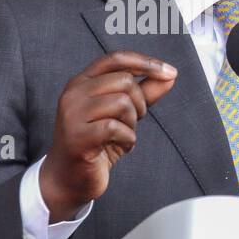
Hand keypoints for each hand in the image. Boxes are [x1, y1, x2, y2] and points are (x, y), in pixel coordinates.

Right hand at [40, 51, 176, 221]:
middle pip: (124, 81)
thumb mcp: (122, 115)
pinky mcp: (77, 136)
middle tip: (133, 123)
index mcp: (82, 82)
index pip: (116, 59)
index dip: (146, 63)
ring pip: (122, 103)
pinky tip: (121, 147)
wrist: (67, 179)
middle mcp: (74, 92)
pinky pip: (116, 128)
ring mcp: (72, 114)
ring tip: (124, 136)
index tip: (170, 72)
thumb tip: (170, 75)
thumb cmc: (96, 144)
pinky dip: (128, 140)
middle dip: (140, 103)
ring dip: (133, 124)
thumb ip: (144, 93)